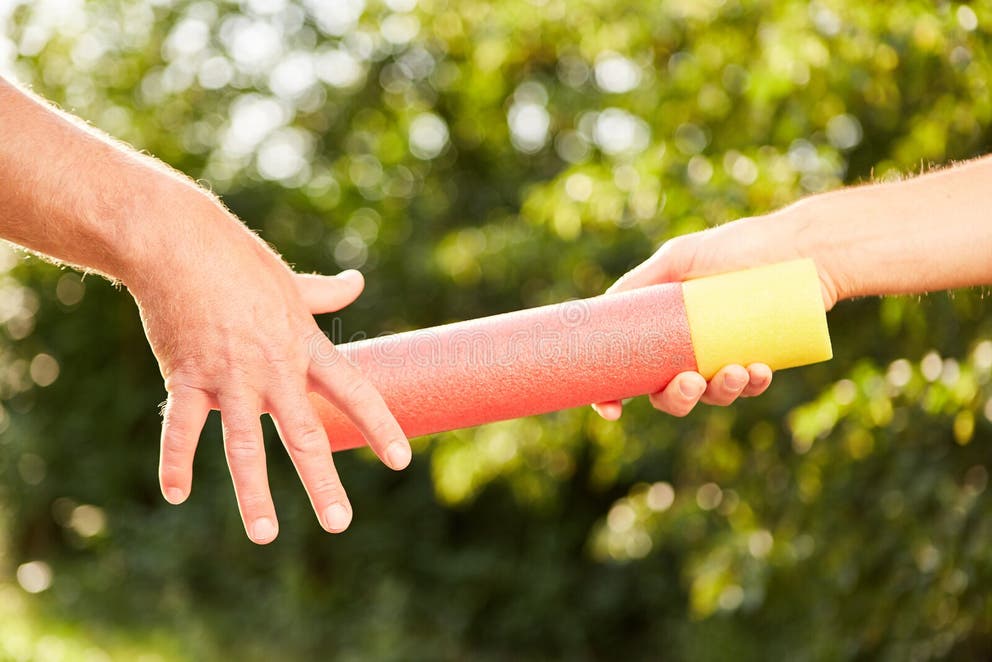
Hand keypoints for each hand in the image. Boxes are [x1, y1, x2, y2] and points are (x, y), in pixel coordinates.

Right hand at [129, 194, 409, 544]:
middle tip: (339, 524)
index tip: (401, 461)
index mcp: (304, 346)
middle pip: (306, 434)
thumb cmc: (238, 259)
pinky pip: (182, 427)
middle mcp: (274, 368)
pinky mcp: (187, 376)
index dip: (381, 426)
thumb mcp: (291, 281)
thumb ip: (324, 293)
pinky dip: (175, 461)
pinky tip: (175, 494)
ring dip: (254, 494)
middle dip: (323, 482)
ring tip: (265, 534)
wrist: (179, 241)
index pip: (355, 392)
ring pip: (246, 446)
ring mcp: (231, 376)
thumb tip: (356, 282)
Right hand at [592, 213, 837, 419]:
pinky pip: (750, 387)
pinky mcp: (758, 361)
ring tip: (736, 370)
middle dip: (677, 399)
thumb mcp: (680, 256)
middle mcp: (689, 349)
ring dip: (720, 392)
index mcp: (663, 330)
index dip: (614, 395)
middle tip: (690, 383)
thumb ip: (640, 282)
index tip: (613, 410)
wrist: (801, 248)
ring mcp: (724, 357)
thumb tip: (603, 307)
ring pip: (712, 396)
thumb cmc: (739, 246)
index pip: (631, 371)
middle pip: (669, 394)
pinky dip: (753, 384)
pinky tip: (760, 368)